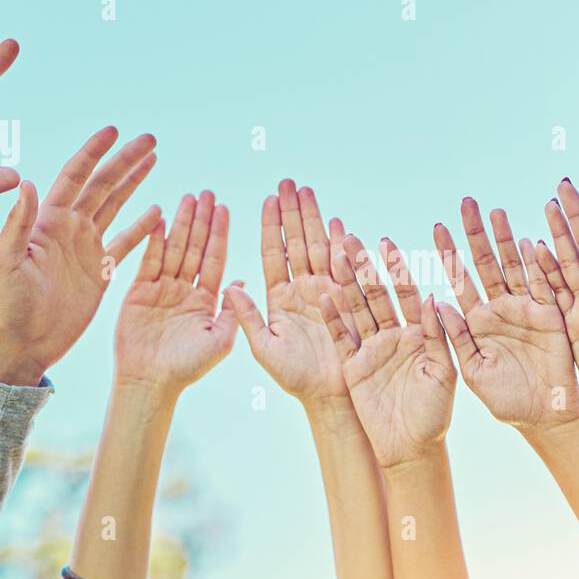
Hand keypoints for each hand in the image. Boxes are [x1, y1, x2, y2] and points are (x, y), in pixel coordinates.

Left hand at [0, 127, 159, 385]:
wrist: (26, 341)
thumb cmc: (9, 303)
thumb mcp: (6, 261)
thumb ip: (17, 224)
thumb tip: (27, 182)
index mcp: (48, 221)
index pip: (75, 177)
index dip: (94, 153)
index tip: (113, 131)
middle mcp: (69, 227)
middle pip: (102, 184)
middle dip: (125, 160)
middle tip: (149, 139)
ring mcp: (86, 247)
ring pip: (116, 205)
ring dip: (134, 182)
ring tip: (153, 159)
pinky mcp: (100, 269)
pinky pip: (126, 242)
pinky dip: (142, 226)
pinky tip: (158, 211)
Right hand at [114, 191, 236, 394]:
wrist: (151, 383)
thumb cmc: (188, 369)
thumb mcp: (220, 341)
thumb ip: (233, 311)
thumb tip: (243, 279)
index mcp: (207, 300)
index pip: (215, 259)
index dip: (220, 234)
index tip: (226, 209)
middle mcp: (186, 290)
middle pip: (196, 248)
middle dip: (202, 221)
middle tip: (208, 193)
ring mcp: (162, 289)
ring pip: (175, 249)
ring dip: (181, 224)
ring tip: (188, 198)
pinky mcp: (139, 292)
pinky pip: (149, 261)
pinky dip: (155, 241)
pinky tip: (161, 219)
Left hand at [224, 180, 356, 408]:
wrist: (331, 396)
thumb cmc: (295, 378)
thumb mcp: (264, 348)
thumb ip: (246, 316)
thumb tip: (230, 286)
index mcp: (279, 298)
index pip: (273, 253)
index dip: (270, 226)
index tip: (268, 199)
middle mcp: (302, 289)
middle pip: (296, 242)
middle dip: (292, 212)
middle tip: (288, 182)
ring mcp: (327, 292)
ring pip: (318, 248)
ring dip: (314, 219)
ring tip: (308, 191)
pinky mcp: (348, 301)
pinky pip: (344, 268)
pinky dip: (342, 245)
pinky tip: (337, 222)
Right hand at [318, 233, 455, 469]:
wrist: (411, 448)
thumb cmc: (436, 414)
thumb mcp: (444, 374)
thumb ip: (440, 338)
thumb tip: (435, 300)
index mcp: (420, 333)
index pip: (408, 293)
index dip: (398, 269)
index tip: (387, 242)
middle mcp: (395, 335)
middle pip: (377, 295)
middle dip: (364, 268)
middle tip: (350, 239)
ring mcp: (372, 349)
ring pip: (356, 311)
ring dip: (345, 285)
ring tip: (333, 257)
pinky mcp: (354, 365)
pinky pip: (342, 338)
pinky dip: (333, 319)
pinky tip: (324, 298)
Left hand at [430, 199, 578, 430]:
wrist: (543, 416)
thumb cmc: (505, 400)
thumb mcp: (471, 371)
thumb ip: (455, 338)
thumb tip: (435, 302)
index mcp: (477, 320)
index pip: (460, 279)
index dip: (449, 254)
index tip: (436, 226)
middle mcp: (501, 308)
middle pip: (487, 263)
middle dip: (477, 233)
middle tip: (467, 202)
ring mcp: (527, 309)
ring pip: (515, 267)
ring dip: (507, 240)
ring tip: (496, 212)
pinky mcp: (552, 316)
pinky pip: (546, 287)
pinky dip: (539, 267)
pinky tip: (529, 245)